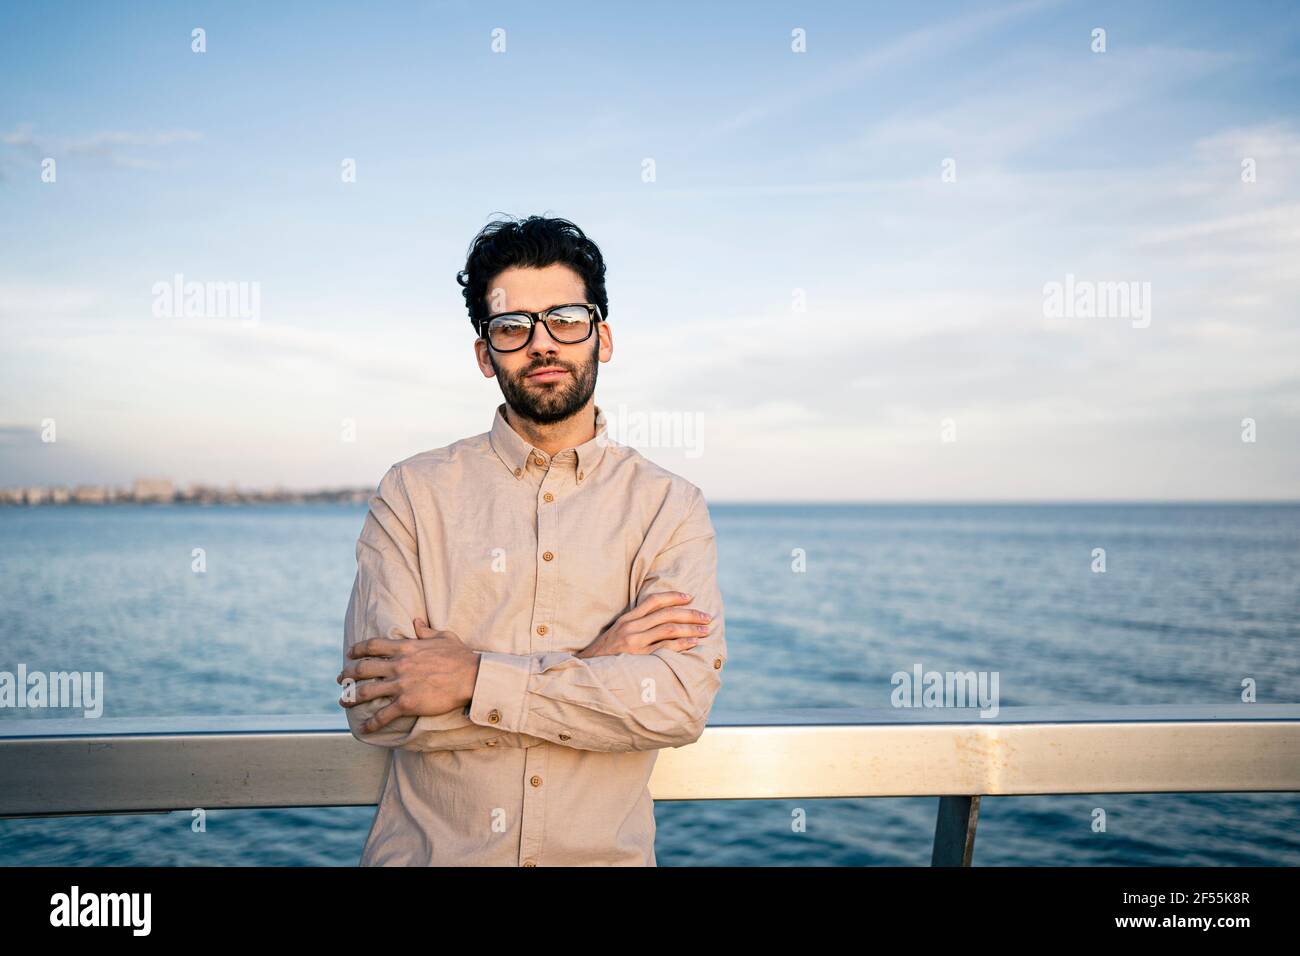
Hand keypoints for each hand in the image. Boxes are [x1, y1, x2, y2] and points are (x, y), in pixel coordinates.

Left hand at [336, 618, 480, 733]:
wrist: (472, 677)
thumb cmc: (461, 656)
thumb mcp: (444, 637)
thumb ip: (426, 631)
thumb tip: (416, 622)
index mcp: (406, 647)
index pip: (373, 646)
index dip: (357, 649)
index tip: (349, 654)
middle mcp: (398, 665)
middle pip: (363, 668)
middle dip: (347, 674)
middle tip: (341, 680)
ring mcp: (401, 685)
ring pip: (366, 692)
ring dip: (350, 697)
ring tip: (342, 702)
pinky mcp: (407, 703)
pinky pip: (383, 715)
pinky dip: (372, 723)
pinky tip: (364, 728)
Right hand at [576, 591, 712, 658]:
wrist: (587, 670)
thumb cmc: (605, 654)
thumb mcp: (617, 633)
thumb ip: (635, 624)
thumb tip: (659, 620)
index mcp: (627, 618)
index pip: (654, 601)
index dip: (674, 596)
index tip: (690, 597)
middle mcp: (631, 627)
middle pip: (667, 614)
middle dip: (690, 614)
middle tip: (707, 617)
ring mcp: (635, 642)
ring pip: (669, 629)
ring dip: (691, 628)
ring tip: (705, 630)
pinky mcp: (638, 657)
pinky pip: (665, 648)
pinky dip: (682, 644)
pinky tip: (693, 643)